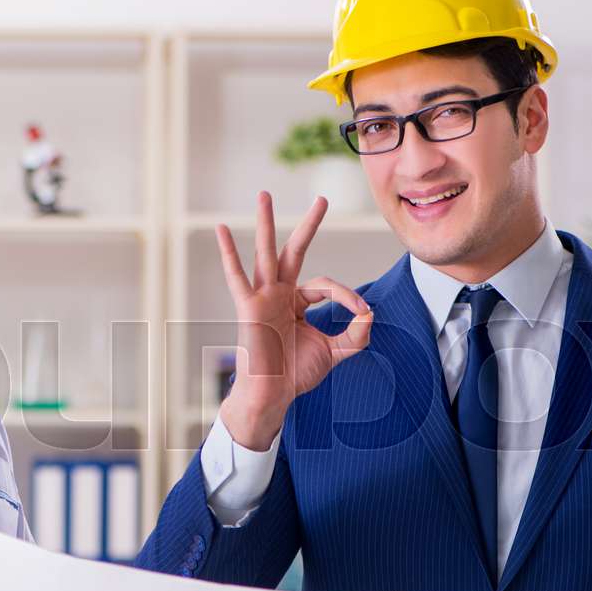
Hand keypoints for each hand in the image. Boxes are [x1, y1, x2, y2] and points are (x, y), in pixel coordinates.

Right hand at [215, 192, 373, 449]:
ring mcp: (263, 298)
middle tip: (322, 198)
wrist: (273, 395)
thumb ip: (356, 334)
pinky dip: (228, 252)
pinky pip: (237, 276)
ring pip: (266, 253)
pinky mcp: (249, 306)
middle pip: (294, 251)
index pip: (325, 285)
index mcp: (296, 302)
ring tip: (264, 195)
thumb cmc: (296, 375)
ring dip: (266, 223)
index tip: (361, 312)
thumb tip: (370, 313)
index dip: (347, 295)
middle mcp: (279, 294)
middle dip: (308, 225)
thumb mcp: (336, 352)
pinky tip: (221, 230)